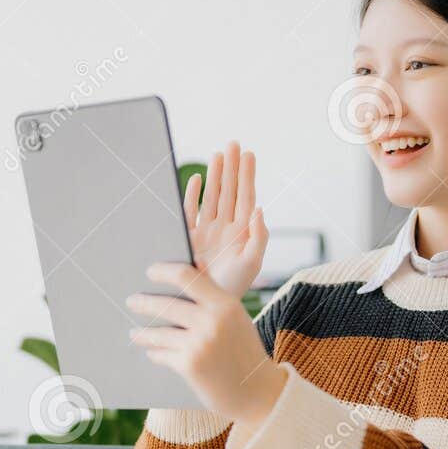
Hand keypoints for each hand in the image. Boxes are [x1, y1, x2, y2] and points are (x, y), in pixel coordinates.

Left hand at [126, 261, 286, 425]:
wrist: (259, 392)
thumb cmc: (244, 352)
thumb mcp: (236, 318)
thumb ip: (214, 297)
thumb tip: (193, 269)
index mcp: (225, 304)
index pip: (187, 276)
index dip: (164, 271)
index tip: (151, 271)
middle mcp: (212, 320)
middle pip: (166, 304)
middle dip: (144, 303)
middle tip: (132, 301)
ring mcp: (200, 343)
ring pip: (159, 333)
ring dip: (143, 333)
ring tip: (135, 333)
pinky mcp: (190, 365)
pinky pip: (162, 354)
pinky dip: (155, 353)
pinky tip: (152, 352)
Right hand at [183, 141, 267, 299]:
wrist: (205, 304)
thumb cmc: (233, 288)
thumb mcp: (253, 263)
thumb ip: (259, 236)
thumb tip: (259, 208)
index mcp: (242, 232)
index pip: (245, 197)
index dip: (247, 175)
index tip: (248, 154)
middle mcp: (224, 228)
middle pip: (229, 191)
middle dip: (231, 168)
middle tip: (233, 144)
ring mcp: (206, 231)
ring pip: (211, 196)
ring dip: (215, 175)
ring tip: (218, 153)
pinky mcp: (188, 236)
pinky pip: (190, 209)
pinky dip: (194, 193)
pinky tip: (199, 178)